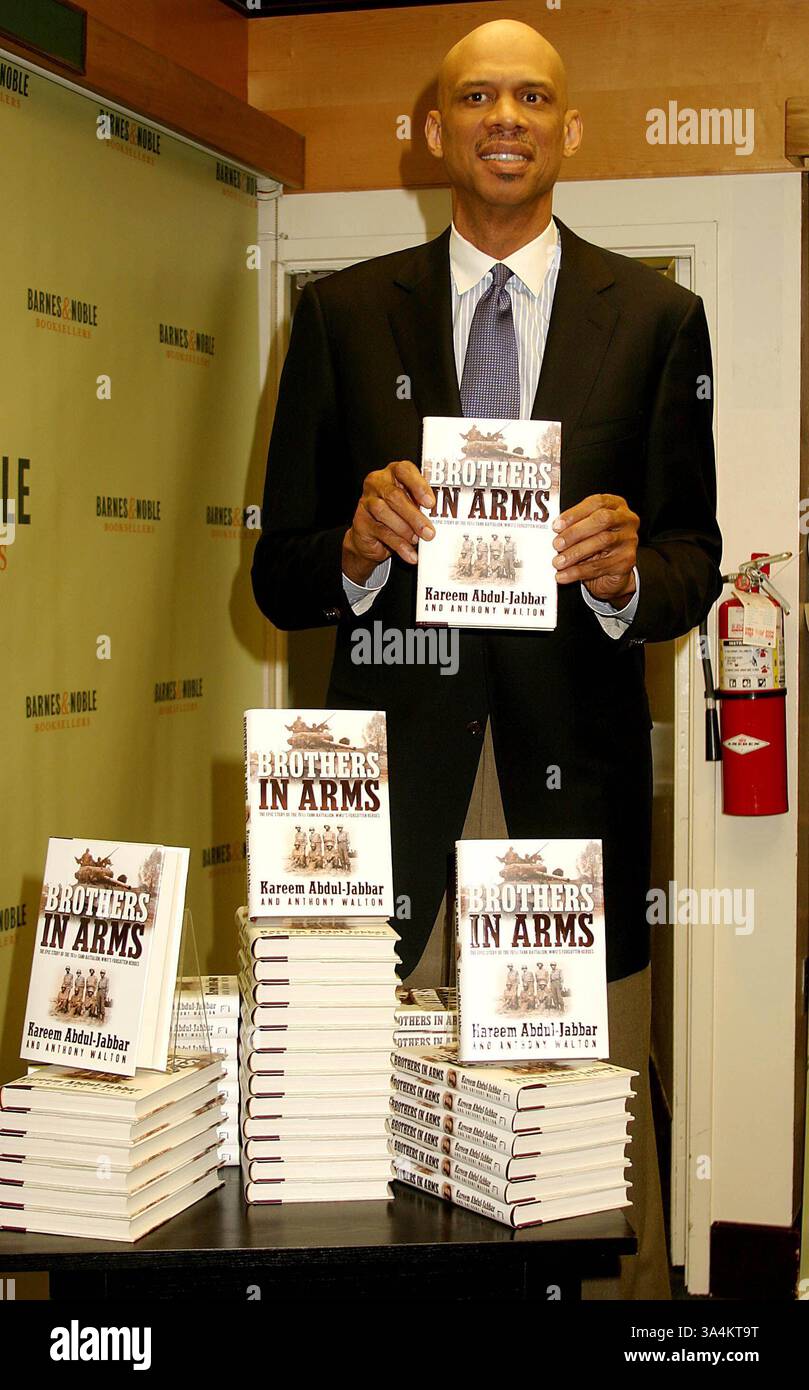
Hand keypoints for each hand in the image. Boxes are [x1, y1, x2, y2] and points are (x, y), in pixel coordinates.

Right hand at [343, 460, 435, 585]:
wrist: (372, 538)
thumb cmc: (397, 515)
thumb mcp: (412, 506)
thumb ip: (422, 505)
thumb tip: (440, 517)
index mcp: (393, 473)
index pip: (404, 471)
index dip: (418, 485)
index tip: (430, 503)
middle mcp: (377, 483)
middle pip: (394, 496)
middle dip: (414, 516)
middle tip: (429, 532)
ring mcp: (366, 501)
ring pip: (384, 512)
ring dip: (405, 529)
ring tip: (418, 541)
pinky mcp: (360, 521)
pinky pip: (381, 532)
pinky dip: (399, 545)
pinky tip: (410, 553)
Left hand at [552, 493, 638, 605]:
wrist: (612, 573)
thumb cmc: (597, 545)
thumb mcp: (587, 530)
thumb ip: (575, 525)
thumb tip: (555, 530)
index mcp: (615, 505)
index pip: (596, 503)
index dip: (575, 513)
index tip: (557, 525)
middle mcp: (626, 520)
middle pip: (602, 519)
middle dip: (576, 532)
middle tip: (557, 544)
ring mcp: (628, 540)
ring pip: (601, 542)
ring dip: (575, 553)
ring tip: (558, 562)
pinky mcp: (626, 561)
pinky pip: (599, 566)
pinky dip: (577, 571)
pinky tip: (564, 575)